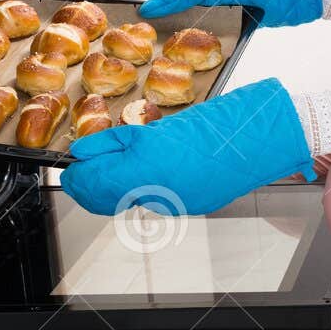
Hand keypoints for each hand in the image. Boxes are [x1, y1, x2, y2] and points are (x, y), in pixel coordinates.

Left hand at [59, 77, 316, 215]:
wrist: (260, 139)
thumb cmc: (217, 125)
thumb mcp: (159, 126)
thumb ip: (118, 142)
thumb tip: (83, 152)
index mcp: (147, 167)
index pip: (95, 183)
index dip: (77, 179)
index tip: (70, 170)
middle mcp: (159, 192)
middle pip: (106, 200)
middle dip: (88, 189)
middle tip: (80, 174)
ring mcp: (175, 202)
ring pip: (129, 202)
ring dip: (112, 190)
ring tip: (105, 172)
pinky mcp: (191, 204)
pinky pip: (153, 200)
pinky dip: (138, 190)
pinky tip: (139, 175)